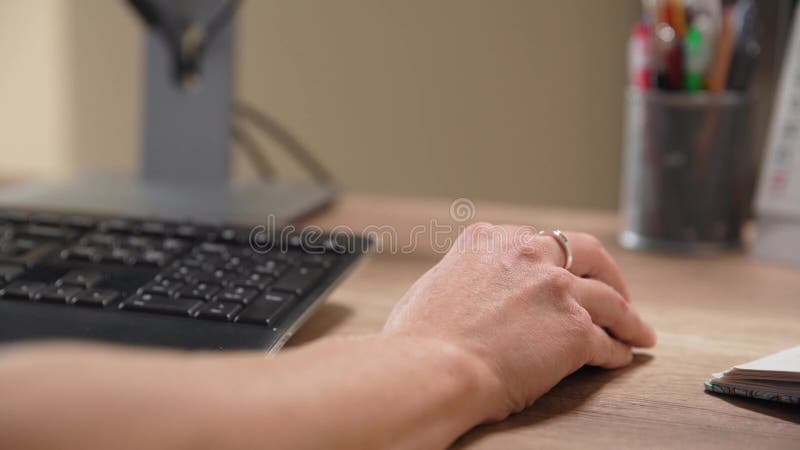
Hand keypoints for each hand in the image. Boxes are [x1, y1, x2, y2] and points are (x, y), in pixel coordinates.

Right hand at [383, 223, 655, 420]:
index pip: (534, 240)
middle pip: (585, 251)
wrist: (434, 369)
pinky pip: (607, 340)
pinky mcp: (573, 328)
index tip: (561, 271)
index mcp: (488, 241)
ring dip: (627, 316)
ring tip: (636, 330)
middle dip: (606, 270)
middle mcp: (526, 255)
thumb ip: (460, 276)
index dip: (553, 259)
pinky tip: (621, 356)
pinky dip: (618, 350)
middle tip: (615, 288)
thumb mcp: (433, 286)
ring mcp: (554, 289)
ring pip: (608, 298)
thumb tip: (464, 289)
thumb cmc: (419, 340)